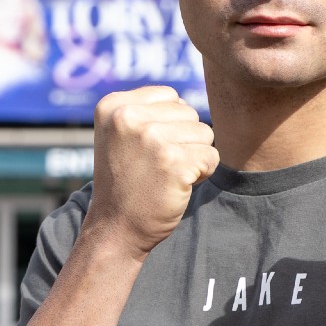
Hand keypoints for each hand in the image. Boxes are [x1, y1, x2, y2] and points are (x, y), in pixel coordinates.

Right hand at [85, 87, 219, 259]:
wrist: (116, 229)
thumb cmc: (126, 182)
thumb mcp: (120, 135)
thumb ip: (146, 110)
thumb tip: (187, 102)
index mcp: (113, 105)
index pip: (170, 96)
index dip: (169, 124)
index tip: (146, 150)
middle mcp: (128, 117)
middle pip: (189, 113)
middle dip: (183, 141)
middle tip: (156, 166)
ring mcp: (151, 138)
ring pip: (204, 133)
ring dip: (194, 157)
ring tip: (165, 175)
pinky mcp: (174, 162)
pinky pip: (211, 156)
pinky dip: (202, 174)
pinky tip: (176, 186)